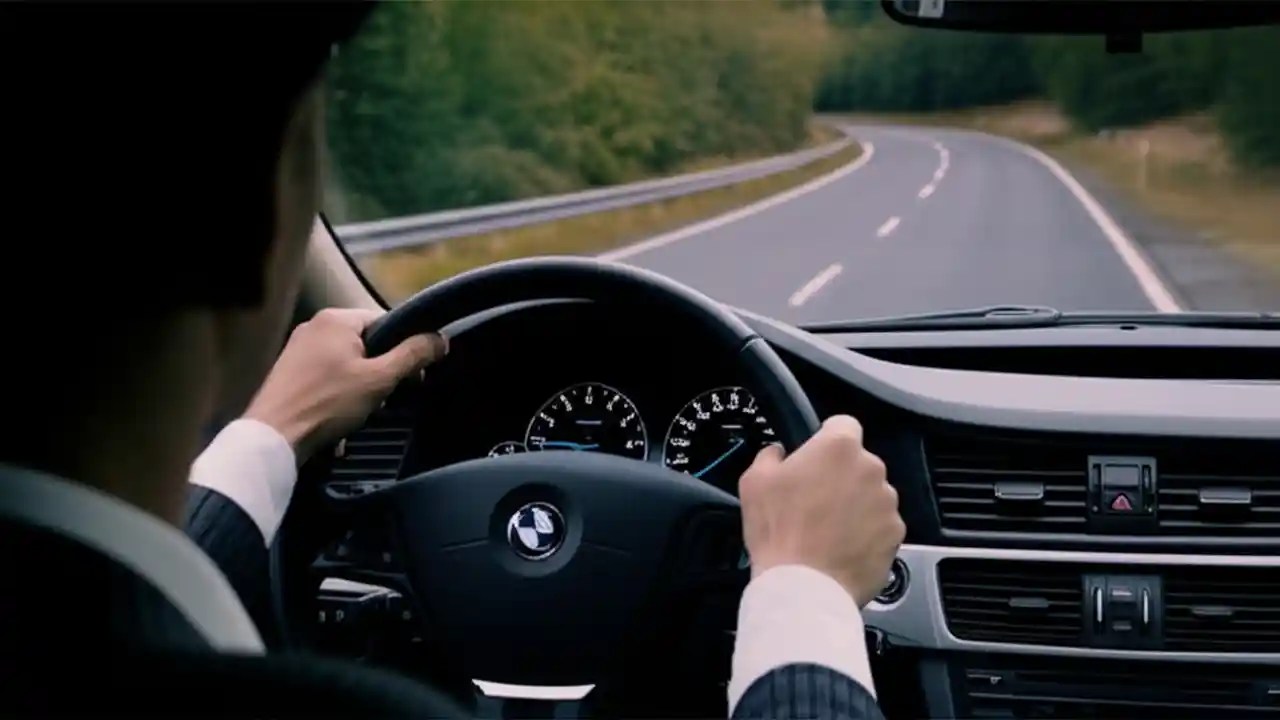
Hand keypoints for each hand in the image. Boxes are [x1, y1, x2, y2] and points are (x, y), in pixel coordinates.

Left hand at [244, 308, 446, 462]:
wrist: (274, 436)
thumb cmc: (327, 403)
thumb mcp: (379, 379)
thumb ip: (412, 356)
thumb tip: (441, 339)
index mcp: (336, 318)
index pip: (385, 323)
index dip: (404, 350)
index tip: (411, 377)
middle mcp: (314, 326)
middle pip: (366, 344)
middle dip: (380, 372)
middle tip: (385, 398)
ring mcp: (298, 349)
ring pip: (347, 363)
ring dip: (360, 386)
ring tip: (360, 411)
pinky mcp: (289, 372)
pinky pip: (327, 377)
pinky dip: (338, 394)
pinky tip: (339, 416)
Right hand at [738, 415, 904, 606]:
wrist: (803, 587)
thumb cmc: (778, 532)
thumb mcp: (754, 482)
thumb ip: (770, 455)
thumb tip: (778, 453)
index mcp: (838, 447)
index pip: (843, 424)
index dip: (826, 438)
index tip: (816, 456)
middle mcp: (870, 469)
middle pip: (858, 463)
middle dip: (840, 477)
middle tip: (813, 501)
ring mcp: (887, 504)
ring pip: (871, 495)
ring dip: (854, 506)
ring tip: (826, 530)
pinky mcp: (895, 535)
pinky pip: (880, 526)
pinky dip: (866, 534)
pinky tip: (841, 548)